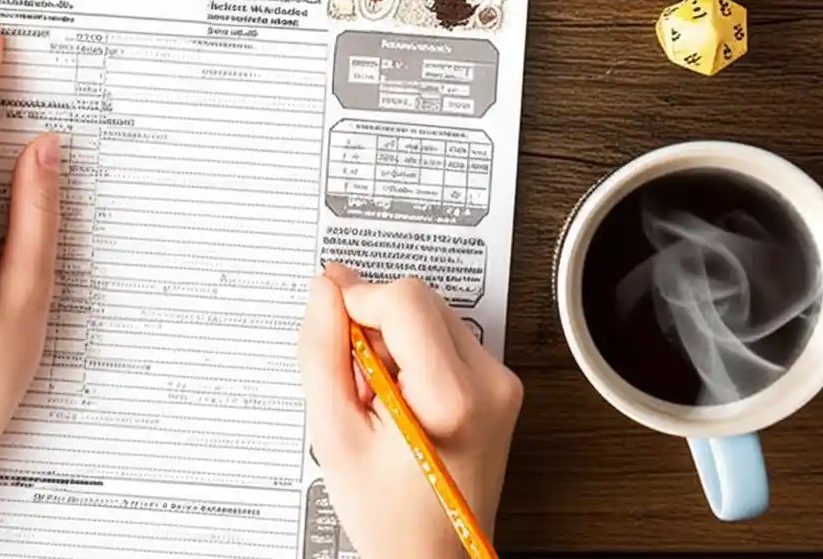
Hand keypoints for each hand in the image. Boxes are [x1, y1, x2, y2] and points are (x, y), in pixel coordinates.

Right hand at [299, 265, 522, 558]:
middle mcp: (490, 382)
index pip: (403, 299)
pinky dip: (411, 356)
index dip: (356, 302)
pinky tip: (398, 399)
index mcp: (453, 397)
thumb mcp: (334, 434)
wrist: (433, 556)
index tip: (331, 325)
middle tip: (354, 382)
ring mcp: (499, 383)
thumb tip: (324, 290)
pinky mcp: (497, 386)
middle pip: (419, 301)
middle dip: (373, 326)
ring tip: (376, 398)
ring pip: (430, 315)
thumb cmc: (390, 516)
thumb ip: (322, 352)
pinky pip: (444, 339)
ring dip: (391, 341)